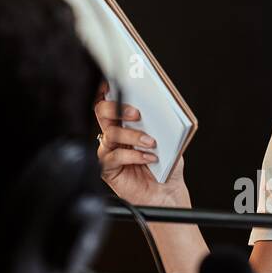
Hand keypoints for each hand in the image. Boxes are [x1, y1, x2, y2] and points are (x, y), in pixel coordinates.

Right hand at [94, 80, 190, 207]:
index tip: (115, 80)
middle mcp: (115, 134)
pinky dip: (132, 155)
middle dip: (118, 108)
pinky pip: (113, 156)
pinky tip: (147, 157)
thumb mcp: (169, 140)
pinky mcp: (108, 168)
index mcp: (126, 122)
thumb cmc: (166, 166)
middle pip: (102, 111)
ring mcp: (110, 150)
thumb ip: (160, 124)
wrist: (166, 192)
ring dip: (132, 136)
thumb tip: (159, 106)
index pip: (112, 100)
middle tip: (137, 114)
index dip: (107, 88)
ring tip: (150, 142)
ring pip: (110, 133)